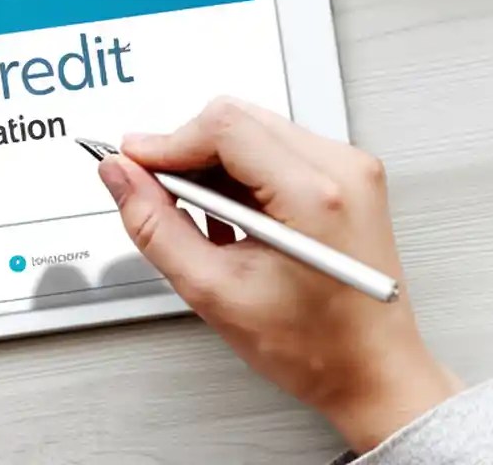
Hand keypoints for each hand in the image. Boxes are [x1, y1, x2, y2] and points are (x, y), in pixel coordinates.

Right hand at [98, 97, 460, 453]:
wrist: (372, 371)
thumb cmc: (315, 346)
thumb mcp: (213, 290)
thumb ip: (154, 226)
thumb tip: (121, 178)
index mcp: (315, 195)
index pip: (223, 127)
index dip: (167, 143)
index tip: (133, 165)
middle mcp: (341, 169)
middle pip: (236, 120)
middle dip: (185, 151)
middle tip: (156, 191)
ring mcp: (349, 170)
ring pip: (252, 131)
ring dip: (211, 165)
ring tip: (197, 217)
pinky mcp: (346, 177)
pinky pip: (274, 150)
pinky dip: (239, 174)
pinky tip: (229, 217)